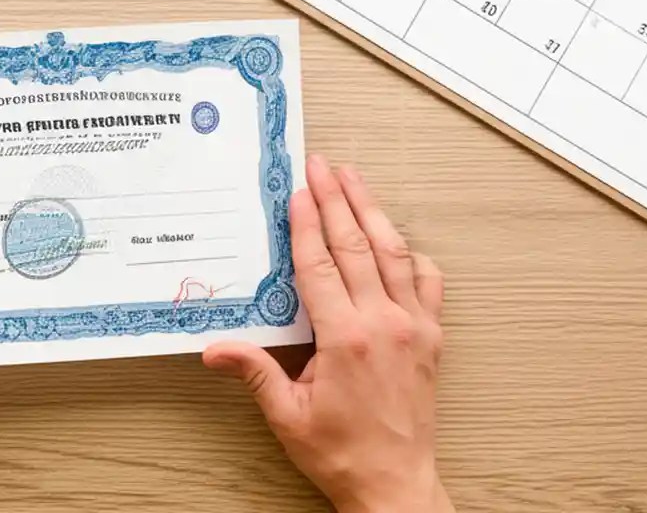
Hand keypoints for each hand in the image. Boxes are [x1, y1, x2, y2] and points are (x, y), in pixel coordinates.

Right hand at [204, 156, 449, 512]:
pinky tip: (398, 240)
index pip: (320, 264)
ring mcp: (414, 327)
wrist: (396, 486)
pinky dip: (412, 255)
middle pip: (357, 245)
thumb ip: (254, 372)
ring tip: (355, 180)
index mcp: (346, 338)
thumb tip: (215, 349)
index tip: (299, 191)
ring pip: (393, 253)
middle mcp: (385, 323)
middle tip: (322, 166)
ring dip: (372, 212)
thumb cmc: (343, 453)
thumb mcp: (287, 415)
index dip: (306, 223)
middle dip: (337, 199)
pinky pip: (427, 282)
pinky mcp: (432, 338)